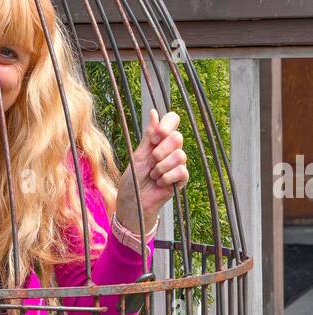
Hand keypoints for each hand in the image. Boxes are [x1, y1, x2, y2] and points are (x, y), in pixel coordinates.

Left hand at [113, 109, 188, 235]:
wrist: (133, 202)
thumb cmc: (133, 179)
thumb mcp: (138, 154)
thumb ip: (148, 135)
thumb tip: (154, 112)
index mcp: (160, 141)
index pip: (173, 120)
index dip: (166, 126)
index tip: (153, 139)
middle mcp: (171, 151)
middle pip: (177, 137)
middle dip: (160, 151)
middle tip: (151, 162)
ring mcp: (177, 165)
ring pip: (180, 155)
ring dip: (161, 167)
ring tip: (153, 175)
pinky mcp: (181, 180)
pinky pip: (181, 171)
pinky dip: (166, 177)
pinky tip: (159, 183)